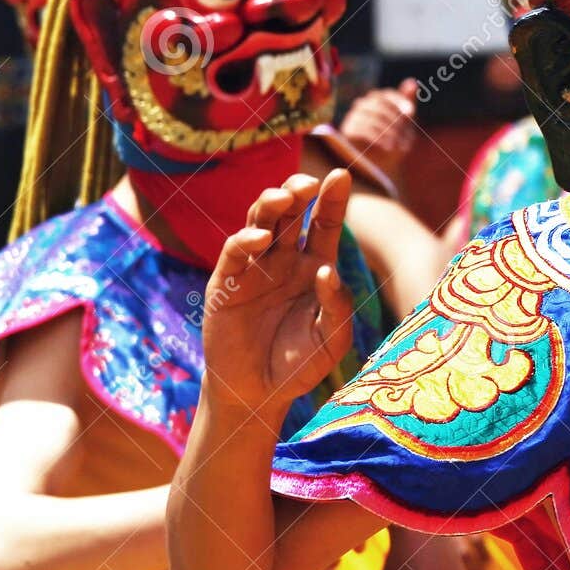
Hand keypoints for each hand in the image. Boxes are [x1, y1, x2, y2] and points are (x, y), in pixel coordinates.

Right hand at [202, 170, 353, 418]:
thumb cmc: (300, 365)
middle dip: (297, 192)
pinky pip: (234, 254)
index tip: (342, 174)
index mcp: (314, 266)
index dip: (332, 198)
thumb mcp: (331, 339)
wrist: (259, 395)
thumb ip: (337, 306)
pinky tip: (259, 238)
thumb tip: (327, 270)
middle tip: (309, 184)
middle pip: (290, 213)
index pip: (324, 223)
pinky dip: (244, 240)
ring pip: (260, 222)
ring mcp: (254, 269)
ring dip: (271, 205)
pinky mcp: (227, 284)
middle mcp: (283, 260)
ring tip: (286, 197)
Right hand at [338, 81, 417, 181]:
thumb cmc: (395, 142)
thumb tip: (412, 82)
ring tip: (398, 145)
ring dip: (389, 132)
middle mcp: (362, 105)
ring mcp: (352, 117)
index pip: (386, 95)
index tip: (411, 112)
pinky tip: (388, 147)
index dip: (399, 101)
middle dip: (395, 120)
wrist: (382, 168)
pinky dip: (378, 138)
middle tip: (407, 135)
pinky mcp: (347, 131)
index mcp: (376, 100)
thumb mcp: (405, 124)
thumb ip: (407, 102)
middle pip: (379, 104)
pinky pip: (362, 129)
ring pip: (372, 117)